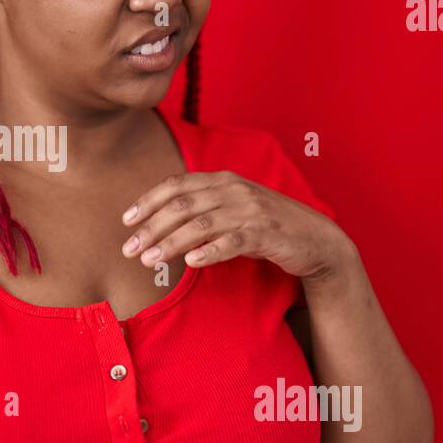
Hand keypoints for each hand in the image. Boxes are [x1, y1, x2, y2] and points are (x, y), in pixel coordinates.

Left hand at [120, 170, 348, 281]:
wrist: (316, 239)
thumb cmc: (266, 226)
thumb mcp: (232, 209)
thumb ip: (201, 209)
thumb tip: (158, 224)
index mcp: (223, 180)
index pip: (177, 184)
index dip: (148, 201)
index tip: (126, 221)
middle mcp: (234, 190)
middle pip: (183, 205)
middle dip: (151, 227)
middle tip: (129, 249)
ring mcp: (251, 210)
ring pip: (202, 224)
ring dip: (171, 242)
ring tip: (150, 260)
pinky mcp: (266, 233)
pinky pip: (233, 241)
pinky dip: (210, 251)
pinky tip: (191, 262)